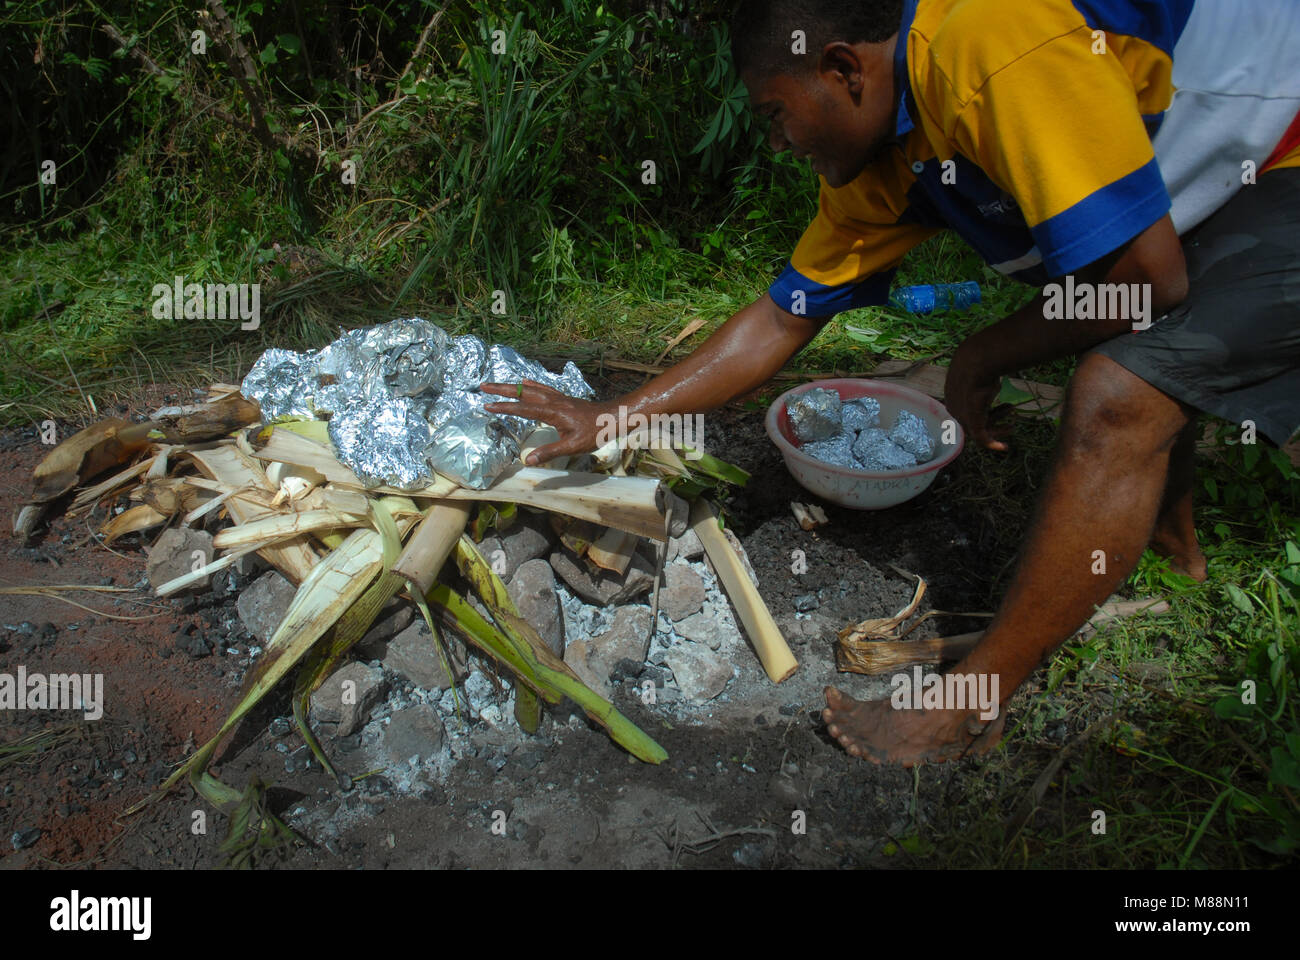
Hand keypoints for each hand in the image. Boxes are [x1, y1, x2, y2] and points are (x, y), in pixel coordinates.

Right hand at [480, 379, 613, 464]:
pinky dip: (530, 384)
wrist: (612, 417)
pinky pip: (542, 388)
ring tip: (497, 384)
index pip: (522, 408)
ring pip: (530, 388)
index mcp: (552, 412)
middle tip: (483, 386)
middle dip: (502, 389)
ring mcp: (558, 398)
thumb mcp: (572, 447)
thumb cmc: (594, 433)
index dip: (504, 407)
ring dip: (512, 386)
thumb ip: (549, 452)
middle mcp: (552, 401)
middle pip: (522, 392)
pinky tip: (525, 382)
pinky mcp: (563, 398)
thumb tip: (527, 460)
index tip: (487, 406)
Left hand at [944, 340, 1010, 452]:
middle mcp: (955, 408)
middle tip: (1009, 424)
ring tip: (1011, 427)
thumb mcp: (979, 367)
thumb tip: (995, 360)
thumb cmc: (981, 359)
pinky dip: (992, 444)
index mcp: (954, 396)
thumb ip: (984, 372)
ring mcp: (961, 416)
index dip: (987, 413)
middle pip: (974, 422)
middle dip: (994, 423)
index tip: (1003, 410)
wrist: (976, 360)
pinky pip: (981, 438)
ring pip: (980, 430)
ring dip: (997, 431)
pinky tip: (1003, 447)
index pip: (970, 410)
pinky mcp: (971, 421)